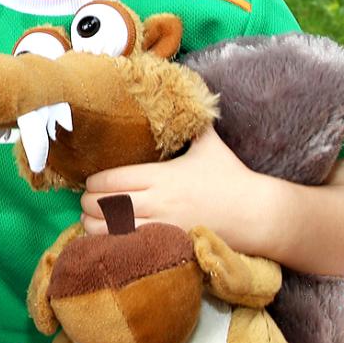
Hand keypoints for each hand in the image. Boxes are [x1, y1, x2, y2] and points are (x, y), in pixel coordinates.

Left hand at [79, 127, 275, 254]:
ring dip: (96, 227)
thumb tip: (188, 94)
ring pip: (114, 230)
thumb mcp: (210, 144)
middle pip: (106, 204)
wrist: (256, 213)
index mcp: (161, 175)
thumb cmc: (231, 177)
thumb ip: (192, 123)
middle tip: (86, 203)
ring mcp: (163, 226)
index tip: (90, 183)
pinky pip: (132, 248)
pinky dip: (114, 245)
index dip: (94, 183)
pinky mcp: (170, 245)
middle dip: (89, 204)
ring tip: (91, 222)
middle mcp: (159, 201)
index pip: (113, 179)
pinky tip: (109, 241)